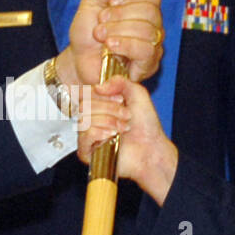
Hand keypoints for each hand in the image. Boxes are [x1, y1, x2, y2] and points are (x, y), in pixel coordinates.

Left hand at [56, 0, 163, 89]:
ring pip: (147, 31)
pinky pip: (146, 51)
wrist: (78, 58)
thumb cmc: (87, 31)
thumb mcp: (91, 0)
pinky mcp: (148, 65)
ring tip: (101, 36)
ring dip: (117, 31)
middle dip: (118, 15)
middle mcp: (152, 25)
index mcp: (142, 6)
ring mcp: (153, 45)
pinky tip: (110, 47)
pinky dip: (125, 46)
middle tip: (100, 22)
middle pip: (150, 12)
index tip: (110, 3)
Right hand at [76, 75, 178, 204]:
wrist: (151, 148)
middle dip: (109, 108)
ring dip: (108, 121)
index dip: (100, 93)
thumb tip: (98, 86)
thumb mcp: (137, 94)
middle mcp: (92, 119)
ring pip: (84, 120)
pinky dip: (99, 133)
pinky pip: (84, 136)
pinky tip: (112, 136)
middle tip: (126, 115)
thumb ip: (119, 82)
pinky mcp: (87, 152)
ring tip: (123, 128)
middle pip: (84, 105)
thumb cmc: (146, 126)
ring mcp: (88, 135)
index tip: (119, 98)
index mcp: (100, 105)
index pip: (85, 93)